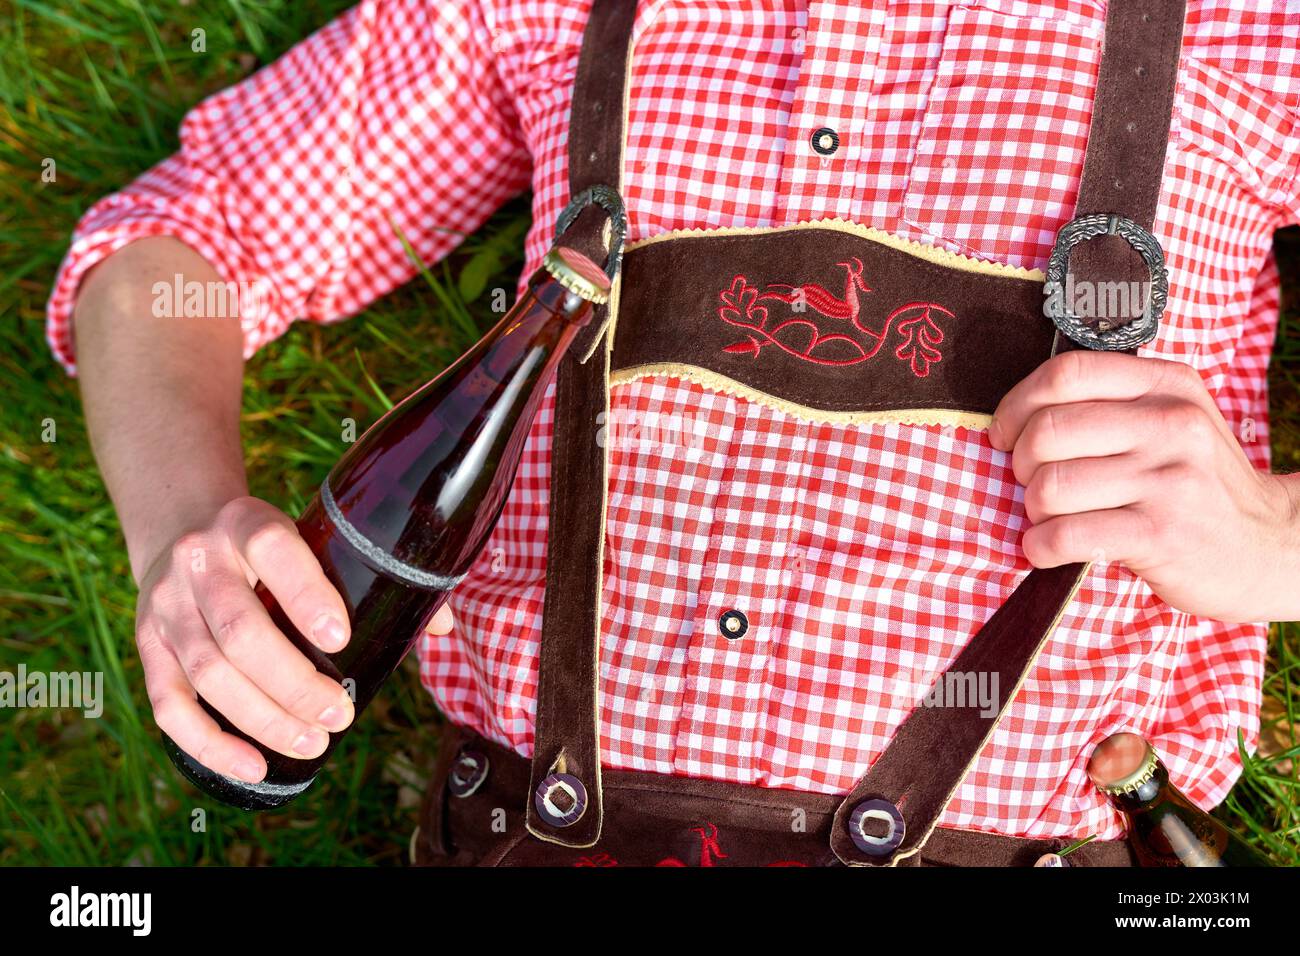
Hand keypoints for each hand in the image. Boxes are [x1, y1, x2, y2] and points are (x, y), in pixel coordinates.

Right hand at [135, 496, 355, 782]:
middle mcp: (199, 562)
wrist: (183, 529)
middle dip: (294, 683)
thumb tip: (440, 627)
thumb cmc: (271, 548)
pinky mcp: (146, 646)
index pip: (274, 551)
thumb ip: (371, 573)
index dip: (306, 597)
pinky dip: (210, 743)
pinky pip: (169, 705)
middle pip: (240, 631)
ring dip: (263, 718)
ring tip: (313, 742)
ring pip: (209, 673)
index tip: (341, 639)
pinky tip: (254, 766)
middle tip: (339, 715)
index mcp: (247, 523)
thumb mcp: (311, 536)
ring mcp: (165, 606)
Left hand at [989, 351, 1299, 622]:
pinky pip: (1067, 535)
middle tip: (1031, 483)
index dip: (1016, 404)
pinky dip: (1040, 546)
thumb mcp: (1169, 422)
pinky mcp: (1161, 534)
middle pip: (1047, 431)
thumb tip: (1014, 415)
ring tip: (1049, 519)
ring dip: (1032, 510)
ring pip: (1051, 486)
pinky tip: (1046, 548)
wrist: (1267, 545)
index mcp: (1166, 384)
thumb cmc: (1194, 482)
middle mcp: (1172, 424)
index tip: (1004, 434)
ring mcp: (1169, 479)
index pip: (1066, 373)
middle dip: (1020, 464)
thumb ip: (1107, 405)